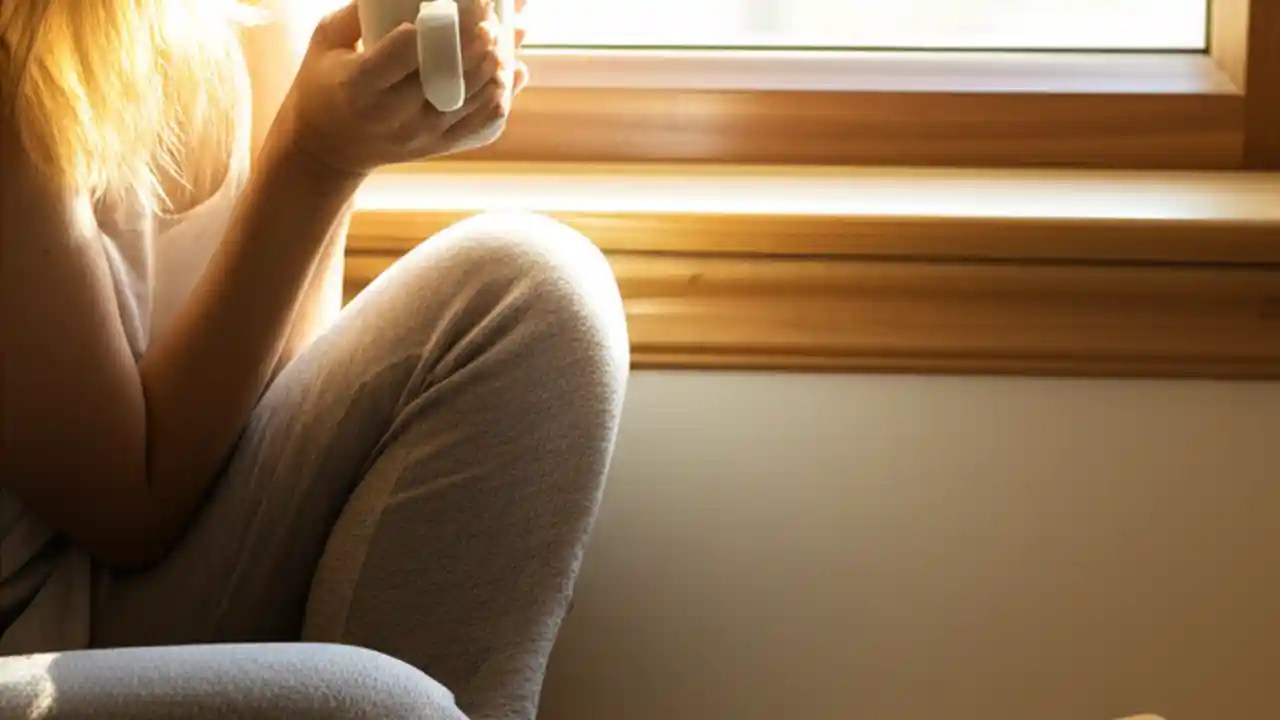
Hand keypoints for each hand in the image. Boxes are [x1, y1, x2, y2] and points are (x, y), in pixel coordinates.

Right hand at [273, 1, 527, 180]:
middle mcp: (391, 115)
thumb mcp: (326, 41)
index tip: (448, 7)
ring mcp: (418, 135)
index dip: (429, 31)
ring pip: (468, 104)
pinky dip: (498, 99)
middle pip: (443, 80)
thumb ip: (357, 11)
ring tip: (504, 44)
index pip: (401, 55)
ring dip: (492, 72)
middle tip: (490, 25)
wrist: (329, 147)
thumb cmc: (324, 82)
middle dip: (472, 49)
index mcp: (359, 86)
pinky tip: (510, 74)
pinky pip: (477, 126)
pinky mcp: (435, 147)